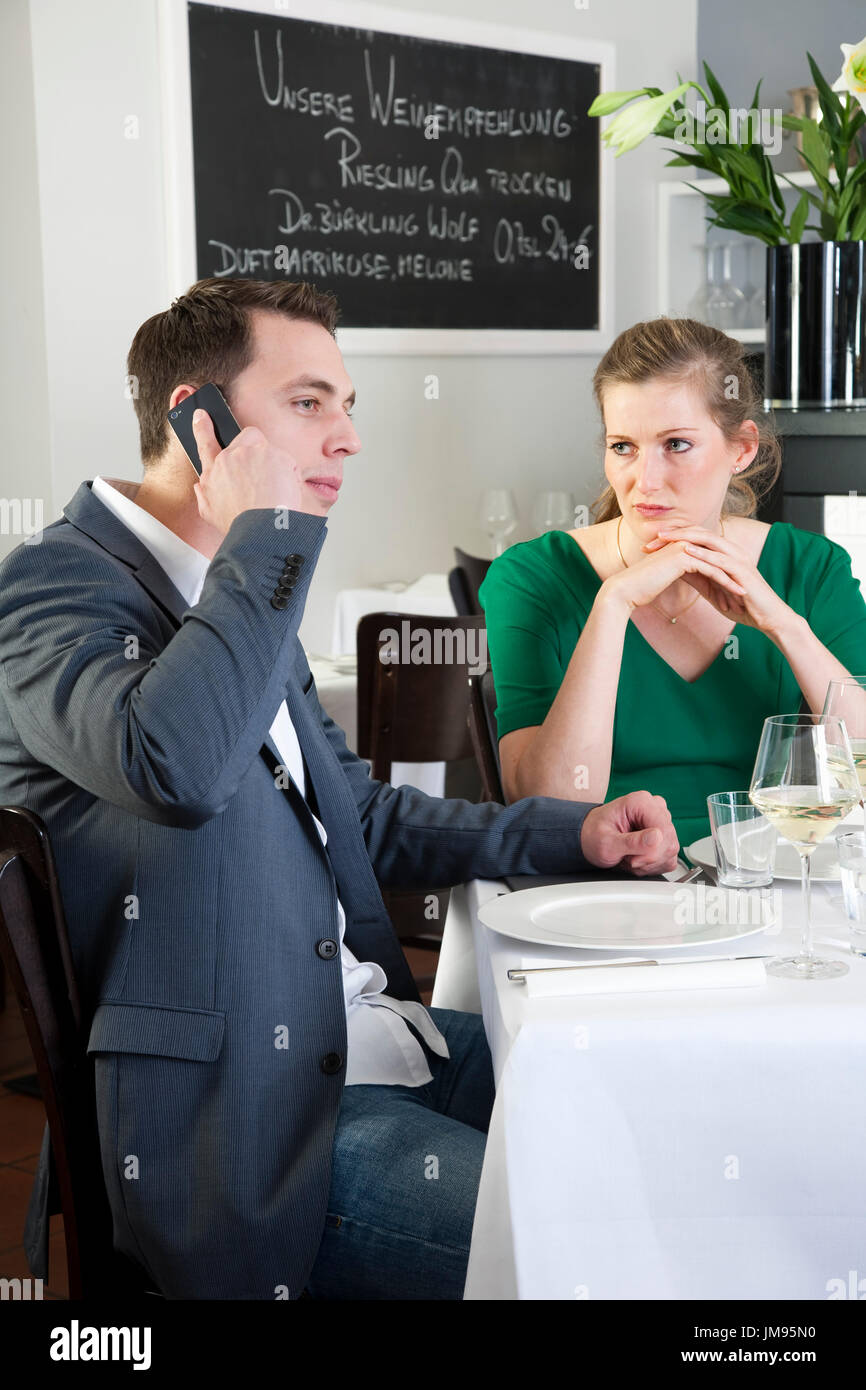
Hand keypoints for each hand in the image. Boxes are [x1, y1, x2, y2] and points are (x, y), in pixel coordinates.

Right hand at [191, 409, 304, 535]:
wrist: (260, 530)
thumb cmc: (240, 525)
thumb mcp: (210, 513)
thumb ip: (204, 495)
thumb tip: (201, 485)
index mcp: (214, 471)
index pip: (205, 442)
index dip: (202, 427)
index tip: (200, 415)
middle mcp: (231, 457)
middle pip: (247, 437)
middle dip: (257, 448)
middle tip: (264, 470)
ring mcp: (253, 453)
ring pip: (270, 450)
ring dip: (274, 466)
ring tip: (273, 492)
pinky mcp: (275, 454)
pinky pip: (286, 461)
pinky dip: (288, 475)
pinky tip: (283, 492)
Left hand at [581, 791, 678, 875]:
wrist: (589, 839)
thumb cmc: (594, 835)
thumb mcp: (606, 842)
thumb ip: (631, 842)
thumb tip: (657, 838)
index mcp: (641, 802)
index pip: (664, 830)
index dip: (652, 851)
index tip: (633, 859)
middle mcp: (654, 808)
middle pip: (669, 842)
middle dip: (648, 859)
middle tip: (628, 858)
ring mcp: (661, 822)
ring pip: (670, 851)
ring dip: (649, 863)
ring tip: (630, 857)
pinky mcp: (664, 836)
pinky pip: (669, 858)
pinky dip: (653, 865)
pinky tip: (638, 859)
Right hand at [601, 532, 746, 615]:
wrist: (625, 591)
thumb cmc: (640, 588)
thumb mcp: (663, 579)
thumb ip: (674, 574)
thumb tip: (682, 580)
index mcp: (679, 547)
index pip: (707, 559)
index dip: (722, 574)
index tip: (733, 588)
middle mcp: (683, 543)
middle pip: (715, 559)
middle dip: (732, 575)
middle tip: (746, 589)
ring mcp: (684, 548)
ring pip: (717, 563)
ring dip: (733, 579)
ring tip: (746, 594)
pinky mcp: (685, 558)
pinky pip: (712, 570)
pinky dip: (726, 582)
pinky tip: (736, 594)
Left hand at [642, 525, 792, 633]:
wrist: (767, 618)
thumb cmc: (741, 604)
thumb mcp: (712, 589)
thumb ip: (696, 576)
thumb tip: (673, 569)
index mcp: (724, 553)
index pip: (696, 538)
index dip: (674, 538)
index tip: (650, 544)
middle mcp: (731, 551)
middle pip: (699, 533)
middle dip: (675, 534)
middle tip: (652, 538)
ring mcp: (738, 558)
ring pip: (709, 540)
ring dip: (685, 538)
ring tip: (665, 538)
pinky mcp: (742, 570)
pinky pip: (721, 559)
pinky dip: (704, 554)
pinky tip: (687, 552)